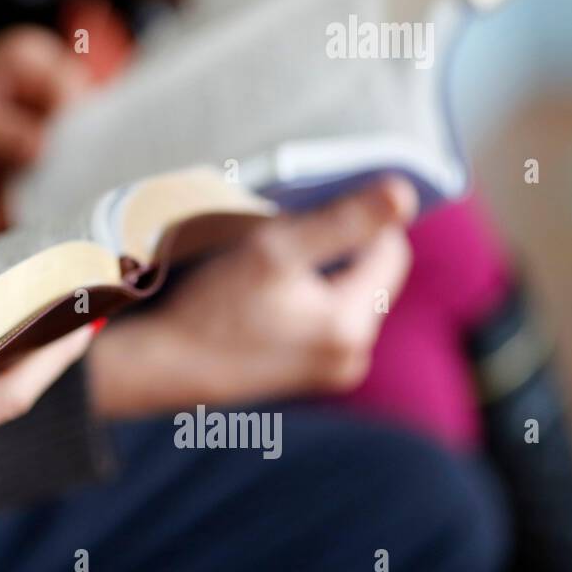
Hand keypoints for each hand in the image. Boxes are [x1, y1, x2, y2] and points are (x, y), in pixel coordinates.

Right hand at [86, 178, 417, 417]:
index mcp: (353, 325)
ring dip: (318, 277)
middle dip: (335, 253)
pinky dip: (304, 303)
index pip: (391, 252)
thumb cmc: (213, 308)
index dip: (359, 223)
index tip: (311, 214)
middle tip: (280, 246)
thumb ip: (344, 221)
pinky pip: (324, 323)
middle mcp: (353, 356)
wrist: (166, 367)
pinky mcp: (308, 377)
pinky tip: (264, 301)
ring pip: (345, 300)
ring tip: (267, 275)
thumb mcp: (276, 250)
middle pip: (369, 278)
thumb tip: (404, 194)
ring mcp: (331, 371)